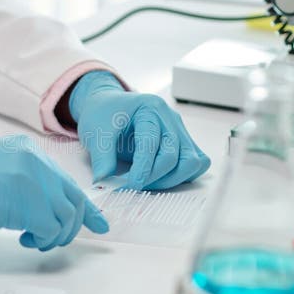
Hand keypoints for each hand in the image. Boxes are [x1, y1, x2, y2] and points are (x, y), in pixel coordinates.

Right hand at [0, 135, 108, 250]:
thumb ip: (26, 184)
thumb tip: (48, 210)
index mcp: (29, 151)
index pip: (67, 182)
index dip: (85, 207)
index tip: (98, 223)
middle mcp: (35, 160)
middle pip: (73, 200)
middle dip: (72, 226)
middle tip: (54, 240)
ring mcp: (30, 178)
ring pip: (65, 217)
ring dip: (52, 236)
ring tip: (31, 238)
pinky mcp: (23, 200)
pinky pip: (49, 227)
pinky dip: (41, 239)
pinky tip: (23, 238)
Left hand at [69, 71, 209, 189]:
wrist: (108, 107)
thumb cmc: (104, 115)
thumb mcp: (96, 133)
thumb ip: (102, 158)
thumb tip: (103, 182)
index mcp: (149, 108)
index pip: (152, 142)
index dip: (143, 168)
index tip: (131, 185)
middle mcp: (170, 117)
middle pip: (176, 155)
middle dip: (156, 177)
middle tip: (135, 186)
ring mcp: (180, 130)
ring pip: (192, 161)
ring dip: (172, 179)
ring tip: (148, 183)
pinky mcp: (184, 142)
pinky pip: (197, 162)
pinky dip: (184, 175)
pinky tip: (162, 178)